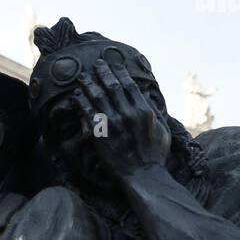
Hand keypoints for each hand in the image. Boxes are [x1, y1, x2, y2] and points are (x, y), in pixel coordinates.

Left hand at [74, 59, 170, 177]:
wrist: (143, 175)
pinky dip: (82, 102)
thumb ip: (153, 110)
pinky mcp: (100, 134)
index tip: (113, 64)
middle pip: (112, 87)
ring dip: (89, 84)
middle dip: (102, 72)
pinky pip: (88, 113)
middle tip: (96, 64)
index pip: (129, 85)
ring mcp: (113, 124)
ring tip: (82, 76)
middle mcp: (127, 114)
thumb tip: (144, 94)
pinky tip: (77, 95)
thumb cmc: (155, 154)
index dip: (119, 72)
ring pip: (97, 97)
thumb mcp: (162, 129)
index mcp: (144, 111)